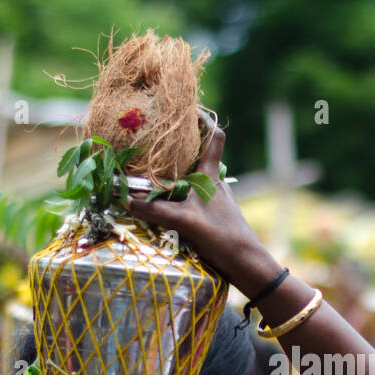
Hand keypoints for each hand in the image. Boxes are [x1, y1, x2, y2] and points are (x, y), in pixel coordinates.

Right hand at [126, 114, 274, 291]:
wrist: (248, 266)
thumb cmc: (222, 237)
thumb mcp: (185, 222)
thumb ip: (155, 210)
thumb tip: (125, 199)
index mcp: (211, 177)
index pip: (214, 137)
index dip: (204, 119)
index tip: (188, 108)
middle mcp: (215, 185)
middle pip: (200, 156)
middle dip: (181, 146)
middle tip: (157, 141)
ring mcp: (215, 202)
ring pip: (195, 179)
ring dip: (178, 173)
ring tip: (153, 172)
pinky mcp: (213, 219)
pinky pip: (193, 199)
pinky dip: (179, 196)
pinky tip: (164, 205)